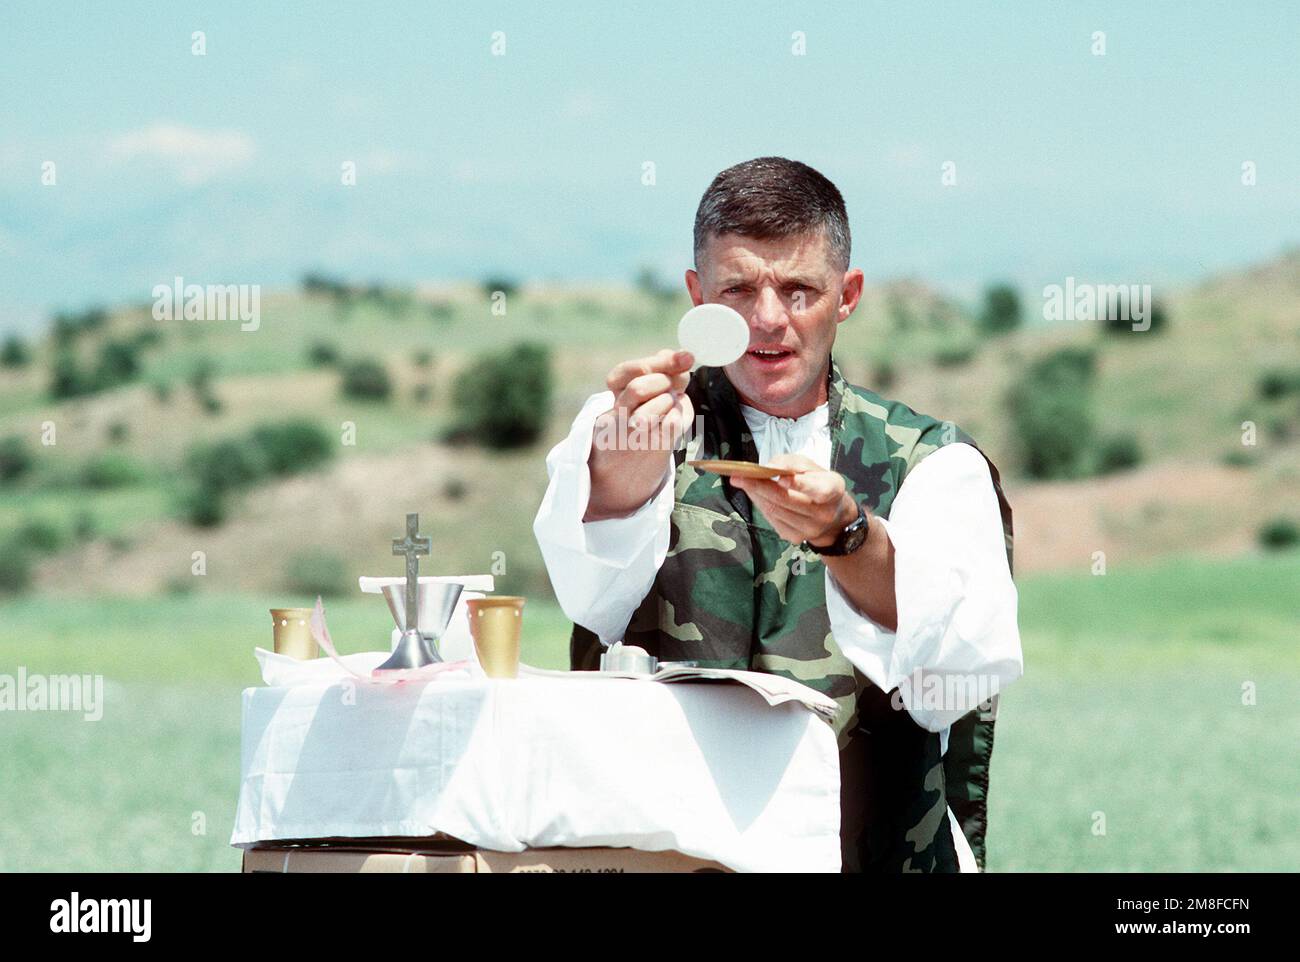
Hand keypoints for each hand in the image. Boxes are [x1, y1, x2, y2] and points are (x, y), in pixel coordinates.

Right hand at [585, 349, 695, 519]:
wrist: (624, 466)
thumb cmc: (638, 415)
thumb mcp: (641, 389)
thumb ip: (659, 369)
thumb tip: (682, 357)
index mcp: (612, 393)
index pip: (625, 373)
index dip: (658, 362)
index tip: (686, 356)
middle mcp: (616, 413)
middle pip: (640, 387)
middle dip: (665, 380)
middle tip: (675, 382)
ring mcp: (633, 433)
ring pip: (659, 404)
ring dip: (672, 398)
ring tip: (670, 402)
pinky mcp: (651, 447)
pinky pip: (676, 422)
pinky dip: (682, 413)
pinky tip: (675, 415)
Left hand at [731, 453, 857, 546]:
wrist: (833, 518)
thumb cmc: (819, 484)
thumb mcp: (814, 468)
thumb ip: (793, 463)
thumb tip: (769, 467)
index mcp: (833, 491)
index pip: (818, 490)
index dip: (800, 484)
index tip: (781, 478)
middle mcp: (823, 513)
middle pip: (787, 500)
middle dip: (760, 486)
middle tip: (739, 476)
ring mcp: (809, 529)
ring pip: (775, 510)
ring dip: (755, 494)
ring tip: (741, 481)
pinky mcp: (795, 537)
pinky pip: (771, 519)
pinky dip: (760, 504)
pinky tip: (754, 494)